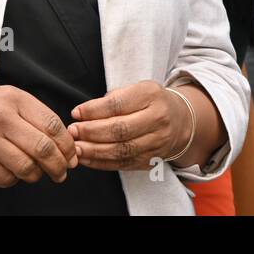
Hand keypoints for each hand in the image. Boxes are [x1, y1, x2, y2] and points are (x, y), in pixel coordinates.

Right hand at [0, 86, 77, 187]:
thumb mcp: (5, 97)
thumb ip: (33, 114)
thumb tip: (62, 141)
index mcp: (13, 98)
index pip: (52, 124)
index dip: (67, 144)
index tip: (72, 154)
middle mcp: (0, 118)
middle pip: (43, 148)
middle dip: (59, 165)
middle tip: (63, 171)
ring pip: (27, 167)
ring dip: (38, 175)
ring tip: (39, 173)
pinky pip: (6, 178)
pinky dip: (15, 179)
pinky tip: (14, 172)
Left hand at [68, 80, 191, 171]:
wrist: (181, 121)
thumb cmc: (151, 102)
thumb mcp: (137, 89)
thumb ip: (113, 99)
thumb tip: (83, 113)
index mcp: (151, 95)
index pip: (118, 104)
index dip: (94, 110)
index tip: (76, 113)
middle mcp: (158, 119)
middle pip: (120, 129)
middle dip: (91, 132)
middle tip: (72, 132)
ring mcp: (157, 142)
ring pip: (121, 150)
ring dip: (94, 151)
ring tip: (75, 148)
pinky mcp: (151, 160)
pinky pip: (123, 164)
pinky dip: (101, 163)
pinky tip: (86, 159)